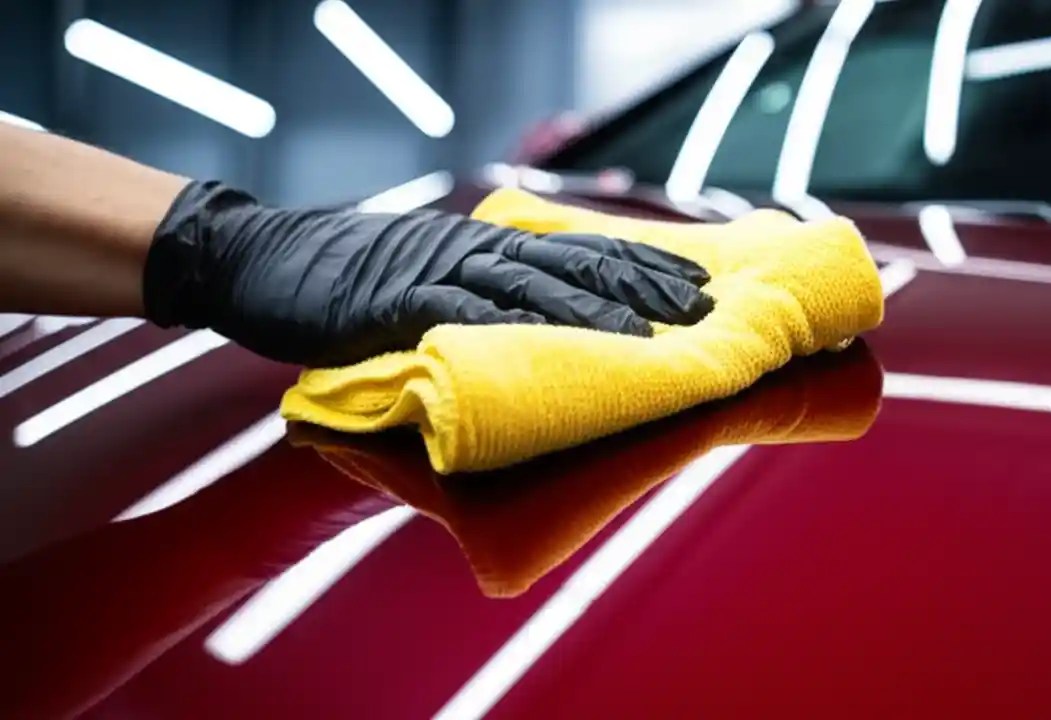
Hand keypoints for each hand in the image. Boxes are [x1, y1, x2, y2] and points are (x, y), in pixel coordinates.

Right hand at [144, 181, 713, 366]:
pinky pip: (466, 314)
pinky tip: (553, 343)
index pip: (581, 250)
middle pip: (578, 263)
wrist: (260, 260)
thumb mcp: (423, 278)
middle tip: (704, 311)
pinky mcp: (400, 300)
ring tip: (654, 336)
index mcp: (486, 243)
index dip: (643, 267)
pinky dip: (513, 328)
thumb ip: (476, 296)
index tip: (697, 286)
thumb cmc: (346, 279)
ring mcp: (439, 270)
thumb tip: (530, 326)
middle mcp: (475, 248)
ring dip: (598, 311)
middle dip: (645, 288)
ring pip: (535, 286)